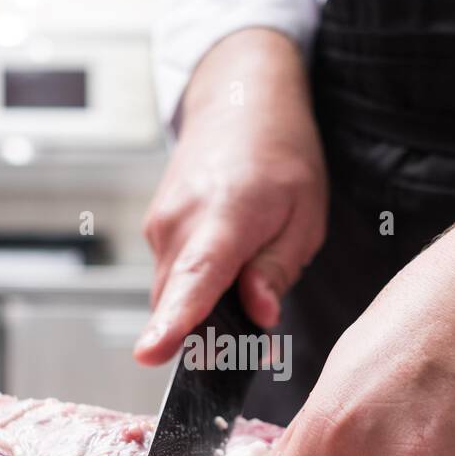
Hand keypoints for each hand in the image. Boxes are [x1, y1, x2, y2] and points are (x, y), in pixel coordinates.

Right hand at [134, 29, 327, 363]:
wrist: (239, 101)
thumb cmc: (281, 157)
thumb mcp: (304, 217)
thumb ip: (276, 271)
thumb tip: (259, 316)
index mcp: (224, 218)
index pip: (195, 280)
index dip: (173, 322)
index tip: (150, 354)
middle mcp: (179, 224)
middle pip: (180, 305)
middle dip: (210, 333)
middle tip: (256, 326)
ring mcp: (159, 227)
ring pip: (175, 295)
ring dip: (206, 307)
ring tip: (248, 276)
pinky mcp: (155, 231)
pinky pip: (173, 278)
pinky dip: (197, 286)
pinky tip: (229, 262)